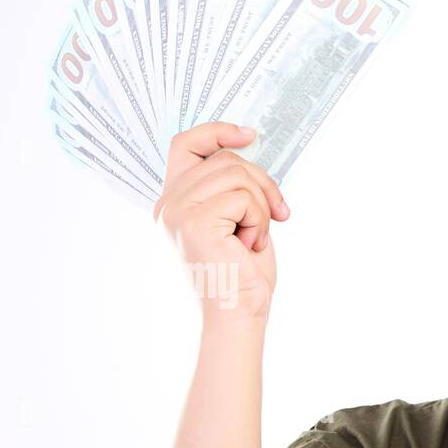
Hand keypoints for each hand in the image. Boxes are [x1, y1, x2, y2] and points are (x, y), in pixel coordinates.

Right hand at [152, 122, 290, 325]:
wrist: (238, 315)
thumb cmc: (242, 276)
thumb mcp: (239, 220)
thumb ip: (234, 187)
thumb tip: (250, 148)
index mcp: (175, 201)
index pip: (186, 144)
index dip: (217, 131)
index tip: (249, 135)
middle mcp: (168, 203)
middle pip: (225, 159)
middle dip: (263, 183)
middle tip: (279, 213)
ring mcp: (177, 210)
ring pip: (237, 174)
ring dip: (261, 206)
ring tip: (254, 238)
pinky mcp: (193, 220)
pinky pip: (243, 197)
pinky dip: (259, 221)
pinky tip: (249, 246)